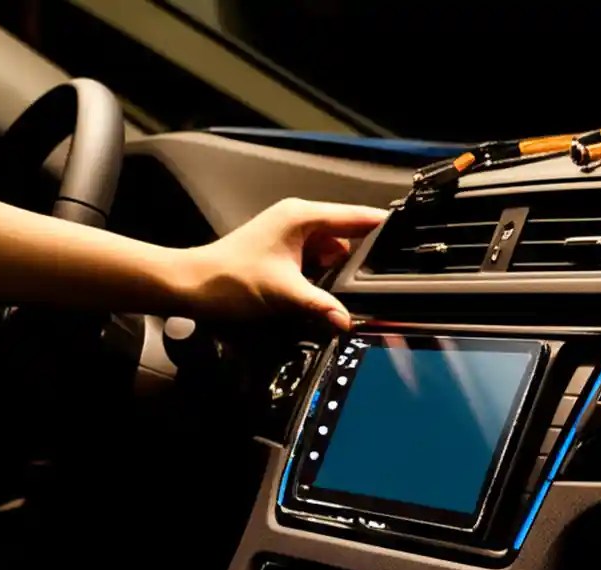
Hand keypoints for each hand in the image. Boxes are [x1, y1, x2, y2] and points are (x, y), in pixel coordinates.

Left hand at [172, 198, 386, 329]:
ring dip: (335, 274)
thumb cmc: (231, 280)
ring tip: (340, 295)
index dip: (384, 226)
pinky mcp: (282, 251)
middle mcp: (298, 219)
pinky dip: (319, 278)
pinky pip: (314, 262)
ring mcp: (289, 235)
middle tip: (372, 286)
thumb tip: (347, 322)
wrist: (191, 286)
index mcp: (302, 217)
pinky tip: (320, 296)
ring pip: (331, 252)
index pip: (356, 216)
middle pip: (346, 237)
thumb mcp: (284, 294)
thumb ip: (321, 306)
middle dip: (357, 262)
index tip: (409, 235)